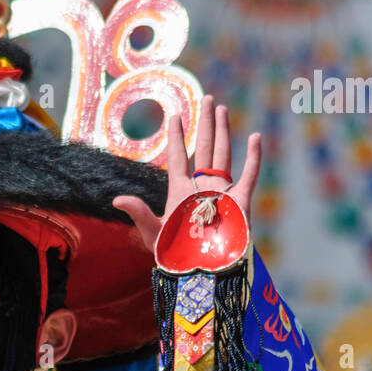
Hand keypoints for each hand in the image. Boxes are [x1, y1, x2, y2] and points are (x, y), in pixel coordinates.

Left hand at [112, 95, 260, 252]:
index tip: (175, 116)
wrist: (201, 272)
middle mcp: (201, 187)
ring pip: (223, 154)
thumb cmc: (175, 256)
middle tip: (207, 98)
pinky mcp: (241, 202)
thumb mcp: (153, 233)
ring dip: (223, 131)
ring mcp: (222, 192)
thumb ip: (138, 213)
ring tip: (221, 108)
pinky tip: (254, 137)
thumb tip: (117, 200)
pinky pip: (248, 175)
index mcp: (180, 191)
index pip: (178, 157)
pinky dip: (253, 157)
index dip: (177, 136)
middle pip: (204, 148)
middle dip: (205, 123)